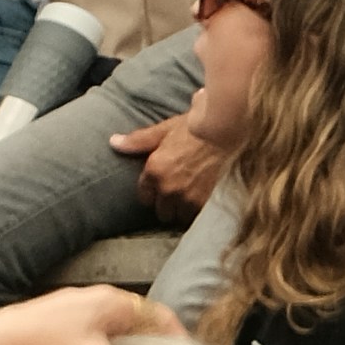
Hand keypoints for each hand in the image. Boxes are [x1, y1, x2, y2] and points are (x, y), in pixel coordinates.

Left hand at [108, 117, 226, 208]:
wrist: (230, 127)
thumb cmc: (197, 126)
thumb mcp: (166, 129)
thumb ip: (138, 140)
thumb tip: (113, 142)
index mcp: (155, 170)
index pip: (145, 196)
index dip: (155, 189)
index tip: (165, 181)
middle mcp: (168, 188)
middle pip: (161, 210)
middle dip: (168, 201)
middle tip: (181, 187)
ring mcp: (187, 197)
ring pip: (178, 216)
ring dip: (183, 208)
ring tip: (194, 193)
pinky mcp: (206, 204)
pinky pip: (195, 218)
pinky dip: (198, 210)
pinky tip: (205, 197)